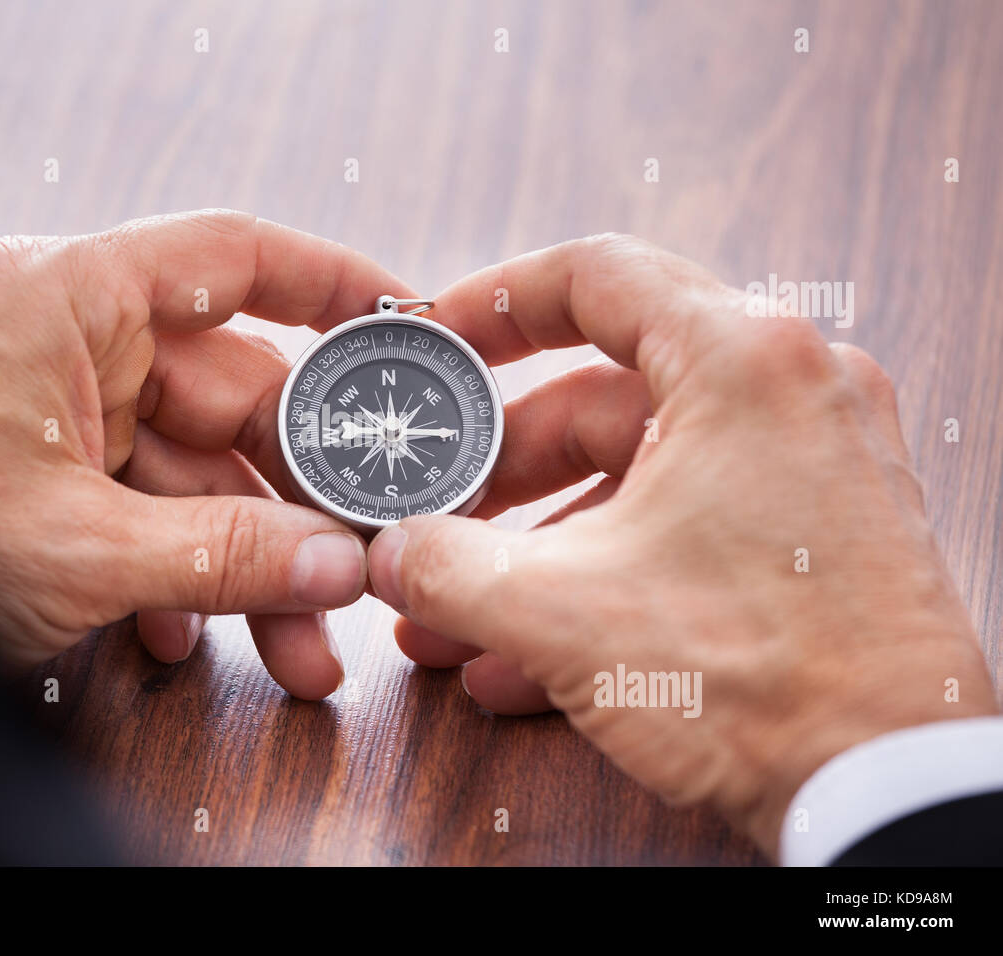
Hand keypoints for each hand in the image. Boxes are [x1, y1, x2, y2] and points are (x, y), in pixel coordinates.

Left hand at [0, 209, 412, 697]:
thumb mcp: (75, 548)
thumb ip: (221, 552)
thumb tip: (342, 565)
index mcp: (64, 297)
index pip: (227, 256)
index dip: (329, 283)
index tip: (408, 323)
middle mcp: (63, 337)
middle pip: (227, 397)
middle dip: (294, 503)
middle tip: (358, 570)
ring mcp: (51, 405)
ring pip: (190, 472)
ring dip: (246, 563)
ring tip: (300, 649)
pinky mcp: (38, 469)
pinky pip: (138, 507)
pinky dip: (174, 574)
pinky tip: (192, 640)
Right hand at [367, 233, 999, 853]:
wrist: (889, 790)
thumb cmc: (762, 681)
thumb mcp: (563, 613)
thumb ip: (447, 567)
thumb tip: (387, 552)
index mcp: (742, 363)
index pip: (595, 275)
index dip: (494, 302)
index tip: (437, 339)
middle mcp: (789, 395)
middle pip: (602, 398)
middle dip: (501, 473)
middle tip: (435, 517)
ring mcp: (809, 469)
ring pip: (636, 479)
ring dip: (539, 545)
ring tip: (459, 613)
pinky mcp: (813, 539)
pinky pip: (682, 533)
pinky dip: (602, 579)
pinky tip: (521, 658)